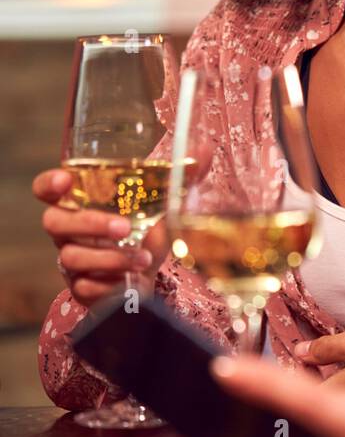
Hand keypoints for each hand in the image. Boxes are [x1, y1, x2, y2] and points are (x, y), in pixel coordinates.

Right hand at [34, 168, 169, 306]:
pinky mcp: (80, 288)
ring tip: (142, 258)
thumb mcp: (165, 205)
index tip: (65, 179)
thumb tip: (205, 149)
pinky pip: (84, 286)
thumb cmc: (146, 234)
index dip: (49, 183)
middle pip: (55, 222)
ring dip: (110, 257)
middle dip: (89, 223)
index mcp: (81, 203)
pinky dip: (109, 283)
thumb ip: (180, 177)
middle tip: (125, 227)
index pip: (47, 189)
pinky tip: (130, 280)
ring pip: (72, 257)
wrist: (150, 277)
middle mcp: (68, 231)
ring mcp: (71, 260)